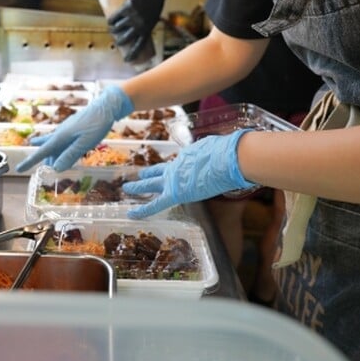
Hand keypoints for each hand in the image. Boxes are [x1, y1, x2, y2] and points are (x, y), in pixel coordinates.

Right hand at [15, 85, 133, 171]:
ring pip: (54, 144)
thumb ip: (70, 155)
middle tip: (40, 170)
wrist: (106, 106)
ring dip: (52, 154)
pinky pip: (62, 141)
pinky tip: (63, 150)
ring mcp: (67, 130)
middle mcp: (60, 133)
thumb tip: (55, 168)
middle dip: (43, 159)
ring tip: (50, 163)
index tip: (18, 169)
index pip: (42, 152)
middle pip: (47, 149)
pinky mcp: (73, 128)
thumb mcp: (85, 142)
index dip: (30, 161)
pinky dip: (60, 148)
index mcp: (61, 137)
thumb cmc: (97, 124)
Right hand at [108, 0, 166, 61]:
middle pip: (125, 38)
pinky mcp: (126, 8)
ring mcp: (132, 17)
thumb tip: (133, 36)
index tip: (127, 60)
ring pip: (118, 27)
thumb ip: (144, 27)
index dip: (132, 55)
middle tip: (117, 40)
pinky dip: (111, 20)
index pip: (139, 46)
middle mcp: (139, 25)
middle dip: (119, 41)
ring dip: (113, 30)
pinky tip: (109, 22)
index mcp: (147, 30)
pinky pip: (115, 17)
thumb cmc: (153, 6)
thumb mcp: (151, 19)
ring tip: (112, 29)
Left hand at [122, 129, 255, 218]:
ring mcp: (175, 176)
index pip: (182, 163)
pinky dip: (143, 208)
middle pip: (161, 170)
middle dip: (149, 173)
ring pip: (152, 183)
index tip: (182, 168)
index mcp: (191, 154)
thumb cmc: (232, 153)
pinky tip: (131, 213)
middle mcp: (180, 164)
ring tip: (127, 188)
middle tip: (138, 174)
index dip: (181, 167)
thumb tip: (231, 150)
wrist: (230, 157)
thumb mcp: (223, 147)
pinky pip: (155, 203)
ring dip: (139, 186)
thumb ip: (219, 151)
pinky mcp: (175, 192)